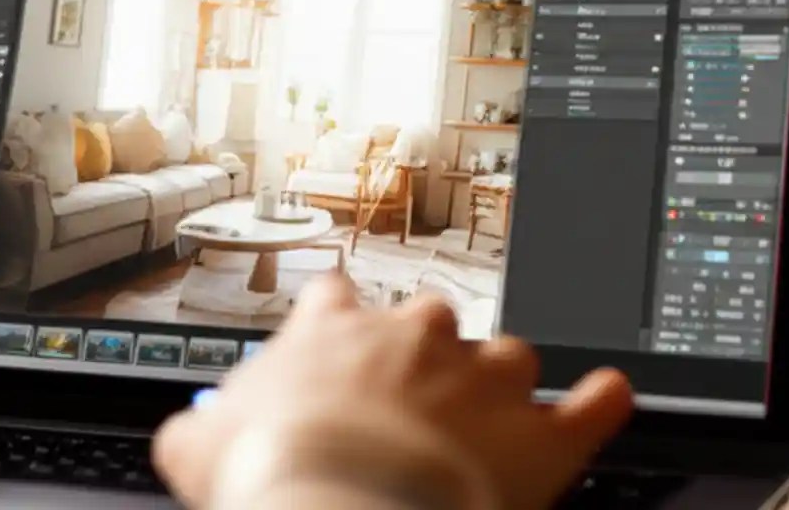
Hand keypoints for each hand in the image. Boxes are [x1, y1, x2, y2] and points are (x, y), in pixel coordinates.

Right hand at [154, 274, 633, 509]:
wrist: (344, 508)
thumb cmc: (276, 474)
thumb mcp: (202, 449)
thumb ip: (198, 430)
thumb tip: (183, 438)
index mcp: (336, 331)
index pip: (335, 300)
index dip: (337, 323)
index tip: (338, 339)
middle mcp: (416, 336)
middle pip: (431, 322)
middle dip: (425, 358)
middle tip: (406, 404)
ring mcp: (484, 377)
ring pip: (508, 356)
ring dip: (499, 386)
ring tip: (486, 423)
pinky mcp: (538, 432)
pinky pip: (589, 403)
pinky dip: (599, 401)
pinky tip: (606, 396)